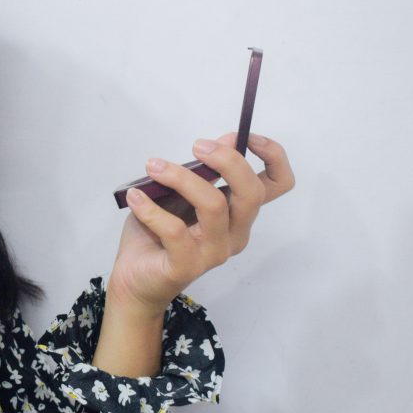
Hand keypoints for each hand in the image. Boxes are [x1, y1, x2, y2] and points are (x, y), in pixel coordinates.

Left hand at [106, 132, 294, 318]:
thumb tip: (228, 138)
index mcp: (238, 213)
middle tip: (196, 146)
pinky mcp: (187, 266)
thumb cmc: (157, 232)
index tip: (248, 136)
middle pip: (252, 193)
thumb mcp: (179, 192)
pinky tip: (135, 197)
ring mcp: (214, 252)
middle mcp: (235, 233)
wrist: (133, 277)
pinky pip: (174, 231)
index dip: (273, 156)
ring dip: (181, 178)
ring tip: (153, 167)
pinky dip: (151, 208)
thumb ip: (203, 171)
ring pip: (213, 206)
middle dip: (227, 160)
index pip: (279, 184)